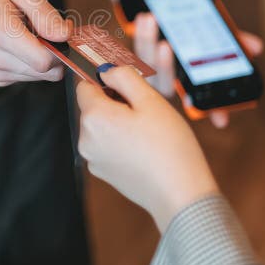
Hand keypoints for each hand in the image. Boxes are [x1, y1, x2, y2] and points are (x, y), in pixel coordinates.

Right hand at [0, 0, 70, 85]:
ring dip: (39, 56)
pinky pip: (27, 77)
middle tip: (41, 27)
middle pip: (44, 72)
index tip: (58, 28)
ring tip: (25, 33)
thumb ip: (45, 14)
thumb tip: (64, 35)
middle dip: (52, 51)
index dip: (60, 46)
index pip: (44, 61)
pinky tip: (17, 44)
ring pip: (38, 76)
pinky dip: (29, 62)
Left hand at [77, 67, 218, 231]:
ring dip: (118, 121)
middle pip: (93, 106)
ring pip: (100, 126)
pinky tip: (144, 147)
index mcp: (94, 117)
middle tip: (145, 109)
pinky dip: (120, 140)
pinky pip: (106, 145)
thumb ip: (124, 77)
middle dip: (114, 101)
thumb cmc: (169, 146)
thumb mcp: (150, 100)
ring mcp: (92, 158)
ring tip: (147, 130)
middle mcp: (85, 139)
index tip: (125, 82)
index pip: (84, 85)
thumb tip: (106, 69)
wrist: (180, 195)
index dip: (105, 80)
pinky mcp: (103, 172)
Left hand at [132, 13, 263, 127]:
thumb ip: (232, 41)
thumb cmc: (189, 30)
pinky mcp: (132, 61)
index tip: (221, 120)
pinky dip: (138, 33)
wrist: (159, 13)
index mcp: (187, 83)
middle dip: (166, 65)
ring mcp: (148, 74)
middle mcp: (167, 83)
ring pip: (146, 65)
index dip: (213, 111)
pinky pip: (133, 51)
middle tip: (167, 45)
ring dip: (147, 41)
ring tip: (151, 19)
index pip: (202, 101)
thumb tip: (256, 47)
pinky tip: (141, 19)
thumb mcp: (212, 34)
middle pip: (165, 83)